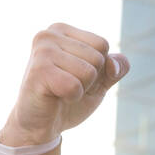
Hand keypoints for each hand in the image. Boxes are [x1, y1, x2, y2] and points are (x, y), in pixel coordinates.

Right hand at [0, 23, 128, 145]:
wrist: (40, 124)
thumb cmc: (68, 98)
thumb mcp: (100, 81)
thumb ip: (116, 68)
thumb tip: (113, 64)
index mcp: (62, 30)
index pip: (102, 45)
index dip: (98, 69)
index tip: (75, 76)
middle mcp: (49, 34)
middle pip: (98, 58)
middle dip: (89, 80)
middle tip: (66, 86)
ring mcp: (42, 51)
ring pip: (89, 72)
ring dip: (80, 89)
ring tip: (60, 91)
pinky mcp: (38, 71)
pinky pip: (75, 86)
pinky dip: (71, 97)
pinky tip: (55, 96)